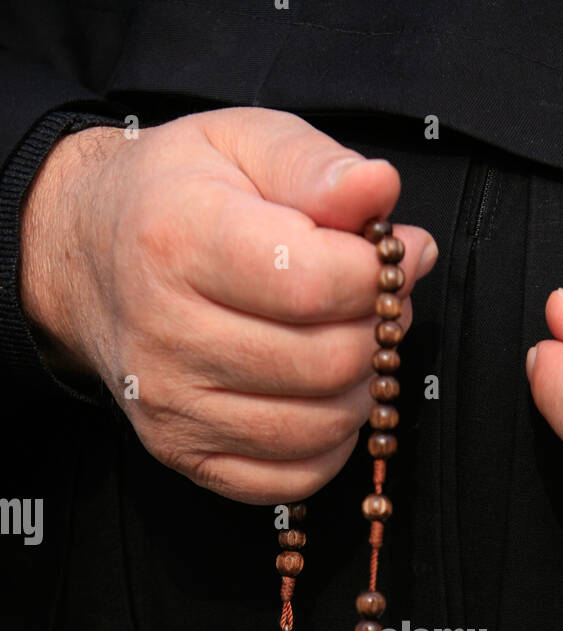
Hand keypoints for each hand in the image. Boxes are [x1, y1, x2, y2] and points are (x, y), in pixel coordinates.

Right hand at [20, 108, 436, 501]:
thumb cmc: (174, 197)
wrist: (89, 257)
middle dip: (378, 332)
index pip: (317, 283)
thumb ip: (315, 166)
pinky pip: (292, 477)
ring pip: (321, 426)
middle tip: (378, 303)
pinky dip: (331, 445)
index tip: (394, 256)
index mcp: (178, 241)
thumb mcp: (241, 143)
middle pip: (328, 362)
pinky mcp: (185, 454)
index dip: (380, 276)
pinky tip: (322, 397)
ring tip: (349, 343)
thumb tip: (380, 192)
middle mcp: (167, 333)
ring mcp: (173, 405)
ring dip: (362, 389)